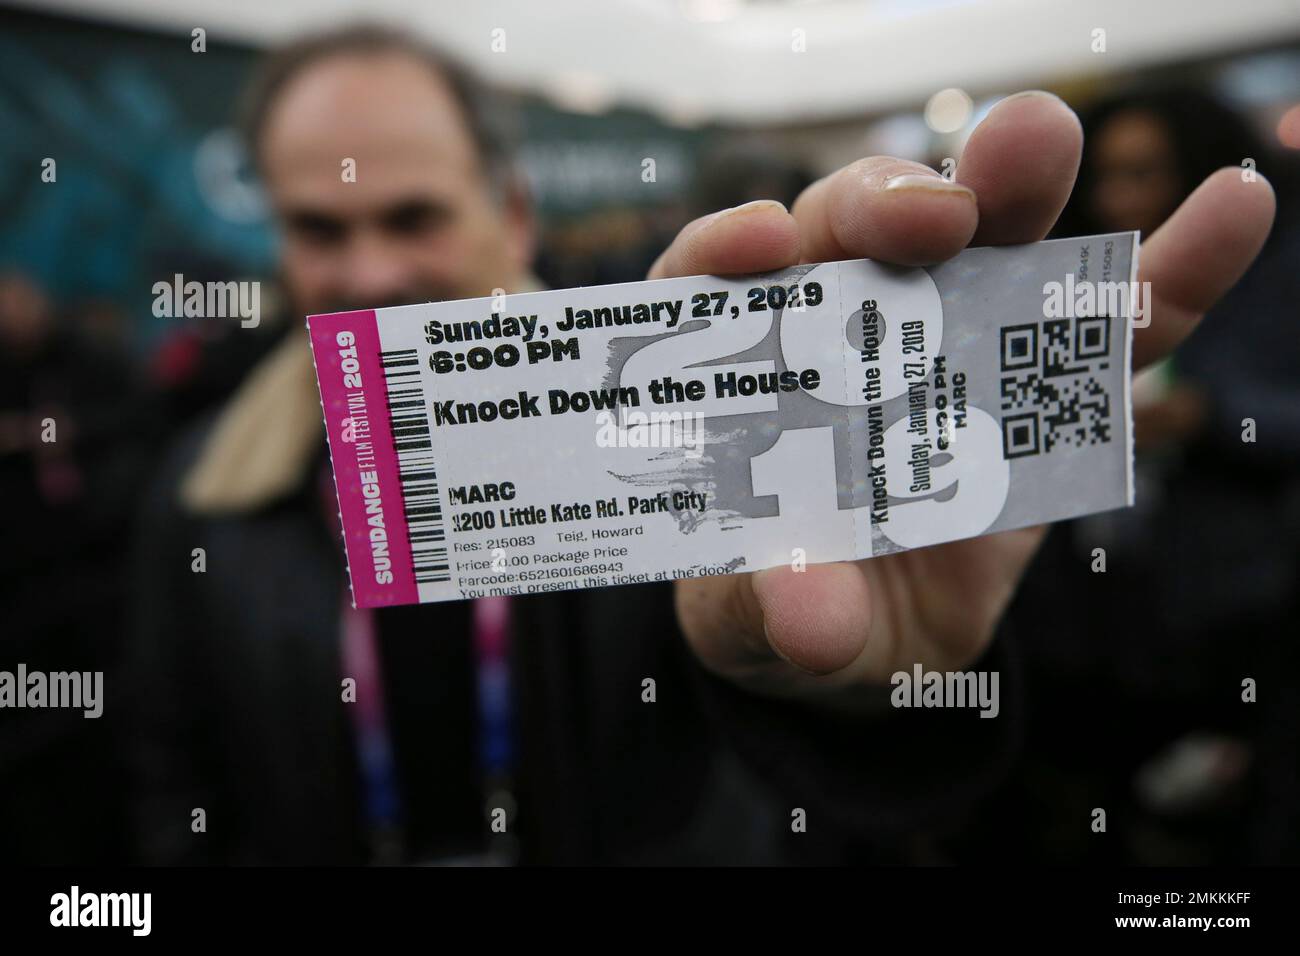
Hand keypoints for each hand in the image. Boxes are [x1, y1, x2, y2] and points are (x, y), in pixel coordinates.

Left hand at [655, 91, 1275, 701]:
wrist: (860, 646)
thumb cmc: (784, 610)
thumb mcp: (757, 627)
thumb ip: (772, 615)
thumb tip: (810, 617)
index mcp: (745, 375)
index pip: (716, 286)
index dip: (730, 251)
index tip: (764, 244)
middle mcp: (837, 338)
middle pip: (851, 236)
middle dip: (887, 204)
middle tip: (933, 212)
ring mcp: (942, 351)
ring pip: (976, 250)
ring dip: (1010, 193)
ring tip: (1041, 140)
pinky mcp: (1033, 389)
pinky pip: (1100, 328)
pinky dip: (1161, 277)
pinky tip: (1226, 212)